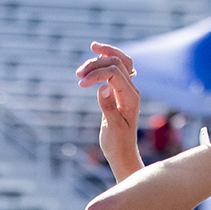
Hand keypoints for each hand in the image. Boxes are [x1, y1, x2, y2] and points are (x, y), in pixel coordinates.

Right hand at [76, 42, 142, 177]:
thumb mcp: (111, 128)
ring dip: (100, 59)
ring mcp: (127, 89)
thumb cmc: (117, 144)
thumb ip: (108, 107)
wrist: (122, 153)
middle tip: (78, 73)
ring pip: (119, 62)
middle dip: (97, 63)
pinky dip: (106, 60)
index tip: (80, 83)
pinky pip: (117, 69)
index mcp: (130, 98)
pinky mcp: (120, 91)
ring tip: (82, 67)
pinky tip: (96, 56)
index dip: (97, 73)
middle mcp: (131, 90)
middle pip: (117, 62)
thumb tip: (102, 88)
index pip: (115, 73)